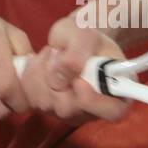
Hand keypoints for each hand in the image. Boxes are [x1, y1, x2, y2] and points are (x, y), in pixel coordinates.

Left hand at [16, 14, 130, 123]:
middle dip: (58, 79)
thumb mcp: (85, 34)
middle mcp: (94, 109)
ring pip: (46, 103)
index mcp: (118, 92)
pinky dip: (31, 75)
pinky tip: (41, 63)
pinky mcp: (47, 108)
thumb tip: (59, 78)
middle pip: (69, 109)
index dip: (93, 101)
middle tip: (59, 53)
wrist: (73, 39)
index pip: (112, 112)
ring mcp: (69, 112)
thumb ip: (77, 53)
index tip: (79, 81)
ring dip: (42, 73)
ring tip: (53, 55)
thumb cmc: (86, 37)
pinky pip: (30, 97)